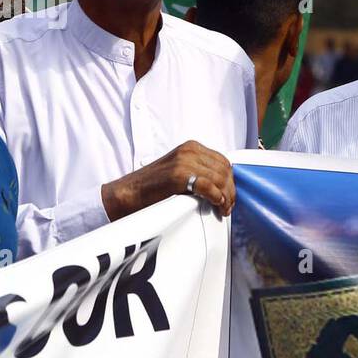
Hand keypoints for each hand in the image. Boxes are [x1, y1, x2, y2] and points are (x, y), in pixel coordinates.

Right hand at [101, 140, 234, 220]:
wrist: (127, 193)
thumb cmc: (153, 187)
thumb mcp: (180, 171)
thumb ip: (199, 171)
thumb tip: (223, 186)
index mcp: (191, 147)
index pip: (223, 162)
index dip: (230, 181)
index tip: (229, 197)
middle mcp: (190, 150)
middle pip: (224, 170)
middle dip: (230, 190)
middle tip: (227, 207)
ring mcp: (184, 161)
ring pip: (219, 178)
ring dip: (225, 197)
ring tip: (223, 210)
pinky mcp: (178, 175)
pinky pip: (207, 186)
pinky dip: (216, 197)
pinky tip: (216, 205)